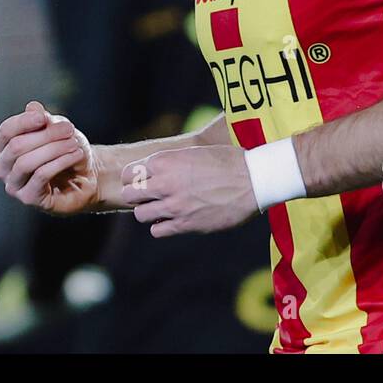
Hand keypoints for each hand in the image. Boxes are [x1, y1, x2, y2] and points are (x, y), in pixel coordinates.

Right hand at [0, 101, 99, 214]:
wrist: (86, 174)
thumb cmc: (65, 149)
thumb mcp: (56, 128)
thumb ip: (43, 119)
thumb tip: (32, 107)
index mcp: (3, 147)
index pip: (6, 131)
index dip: (23, 122)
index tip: (44, 117)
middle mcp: (2, 168)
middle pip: (16, 146)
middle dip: (45, 135)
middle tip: (69, 129)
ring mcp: (13, 185)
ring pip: (26, 162)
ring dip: (54, 149)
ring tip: (74, 143)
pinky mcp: (29, 198)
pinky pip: (41, 176)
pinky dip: (60, 162)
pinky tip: (75, 155)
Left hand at [119, 145, 257, 237]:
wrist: (253, 179)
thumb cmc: (228, 161)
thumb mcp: (194, 152)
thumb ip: (171, 162)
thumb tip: (156, 170)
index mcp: (165, 161)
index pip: (129, 172)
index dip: (133, 177)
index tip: (140, 180)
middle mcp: (164, 183)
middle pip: (129, 194)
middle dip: (135, 195)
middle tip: (147, 196)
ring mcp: (174, 205)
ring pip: (140, 214)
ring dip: (147, 211)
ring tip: (159, 209)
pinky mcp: (186, 224)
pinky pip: (157, 230)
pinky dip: (160, 227)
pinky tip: (171, 221)